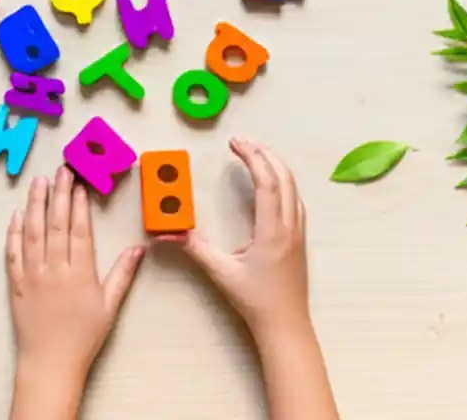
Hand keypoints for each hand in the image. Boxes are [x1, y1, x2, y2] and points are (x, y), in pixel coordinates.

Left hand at [7, 166, 144, 419]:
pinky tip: (17, 215)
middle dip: (59, 194)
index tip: (80, 184)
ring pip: (32, 232)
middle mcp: (54, 269)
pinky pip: (13, 252)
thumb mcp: (110, 306)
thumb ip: (122, 274)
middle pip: (56, 223)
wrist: (50, 363)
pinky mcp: (16, 284)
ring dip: (35, 204)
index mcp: (80, 273)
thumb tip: (139, 249)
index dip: (79, 205)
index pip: (79, 230)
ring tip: (38, 182)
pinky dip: (14, 232)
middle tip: (61, 170)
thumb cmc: (84, 337)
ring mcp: (32, 275)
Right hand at [164, 139, 339, 419]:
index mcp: (272, 230)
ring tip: (256, 155)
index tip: (235, 143)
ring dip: (276, 166)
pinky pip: (295, 200)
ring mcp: (298, 232)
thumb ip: (195, 248)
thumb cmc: (255, 301)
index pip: (266, 182)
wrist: (285, 324)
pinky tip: (271, 184)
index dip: (252, 157)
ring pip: (293, 187)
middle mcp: (290, 226)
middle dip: (265, 154)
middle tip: (242, 142)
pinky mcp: (299, 239)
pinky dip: (283, 182)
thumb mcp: (221, 273)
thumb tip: (167, 233)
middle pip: (284, 177)